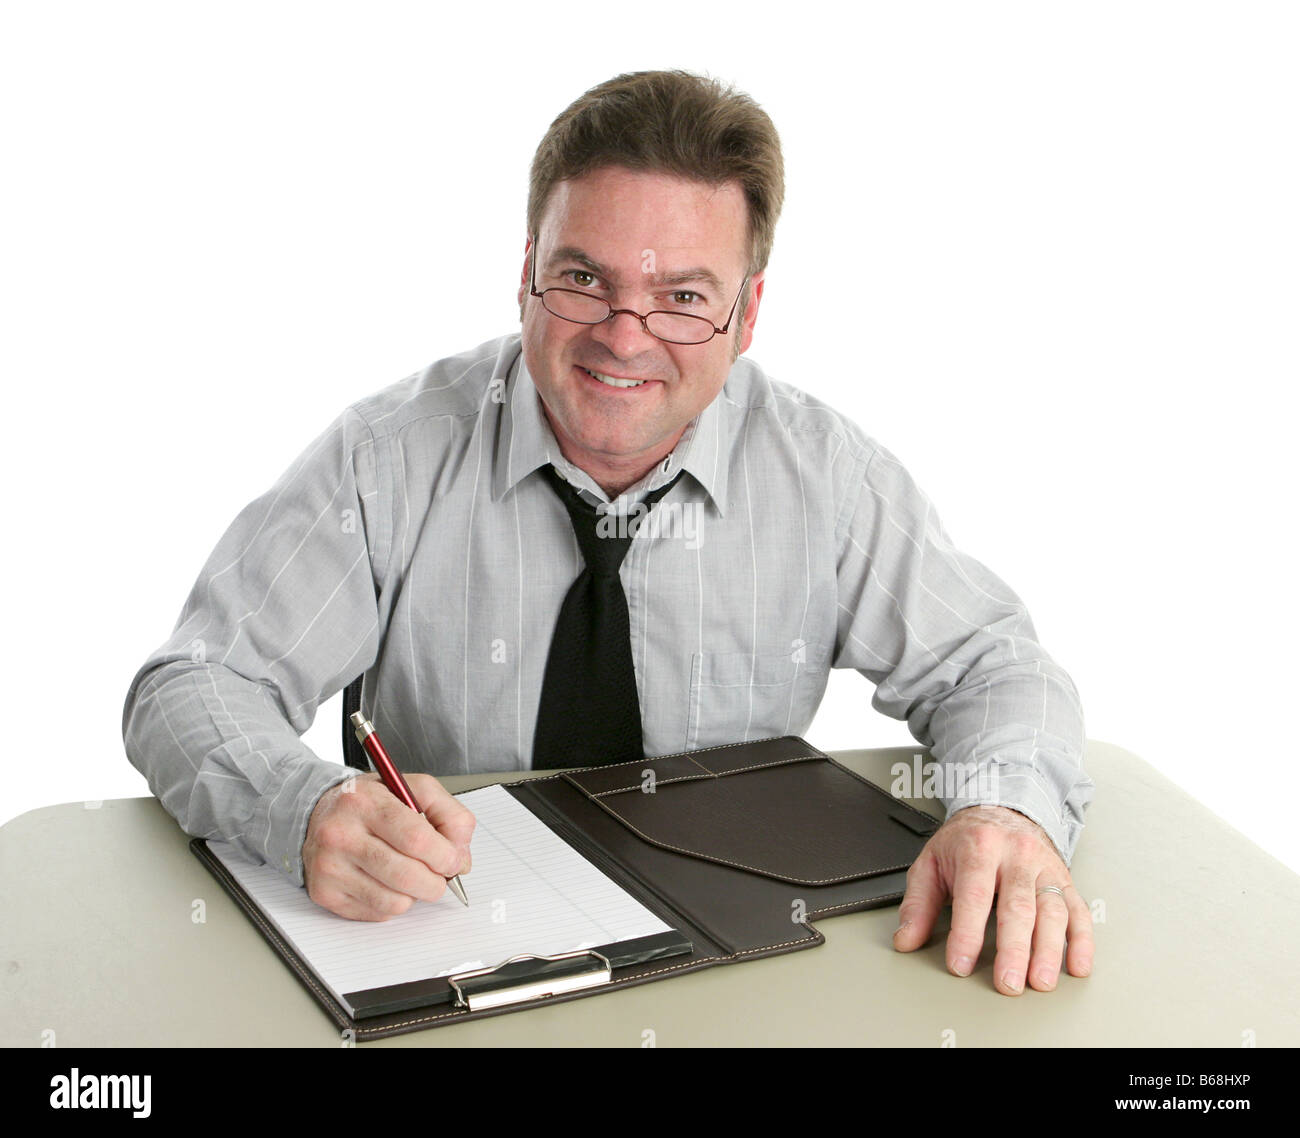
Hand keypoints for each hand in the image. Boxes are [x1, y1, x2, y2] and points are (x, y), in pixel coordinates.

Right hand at [302, 772, 475, 920]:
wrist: (317, 812)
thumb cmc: (370, 802)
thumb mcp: (413, 789)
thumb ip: (448, 814)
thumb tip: (461, 857)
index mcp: (366, 803)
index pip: (416, 839)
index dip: (446, 856)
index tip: (454, 861)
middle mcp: (341, 834)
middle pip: (406, 875)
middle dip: (436, 882)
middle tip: (440, 876)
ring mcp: (330, 867)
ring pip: (395, 901)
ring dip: (414, 894)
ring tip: (409, 874)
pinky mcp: (325, 893)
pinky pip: (377, 913)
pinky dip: (392, 903)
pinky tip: (386, 882)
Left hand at [892, 804, 1092, 993]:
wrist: (1001, 809)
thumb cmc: (966, 841)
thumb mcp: (931, 863)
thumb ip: (918, 903)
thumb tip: (906, 939)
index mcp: (979, 848)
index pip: (974, 895)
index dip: (966, 934)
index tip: (960, 964)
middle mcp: (1016, 855)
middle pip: (1018, 907)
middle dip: (1014, 950)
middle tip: (1008, 984)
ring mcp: (1044, 867)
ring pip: (1052, 911)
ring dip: (1048, 951)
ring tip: (1040, 982)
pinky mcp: (1065, 880)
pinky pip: (1078, 911)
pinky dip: (1080, 941)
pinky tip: (1076, 966)